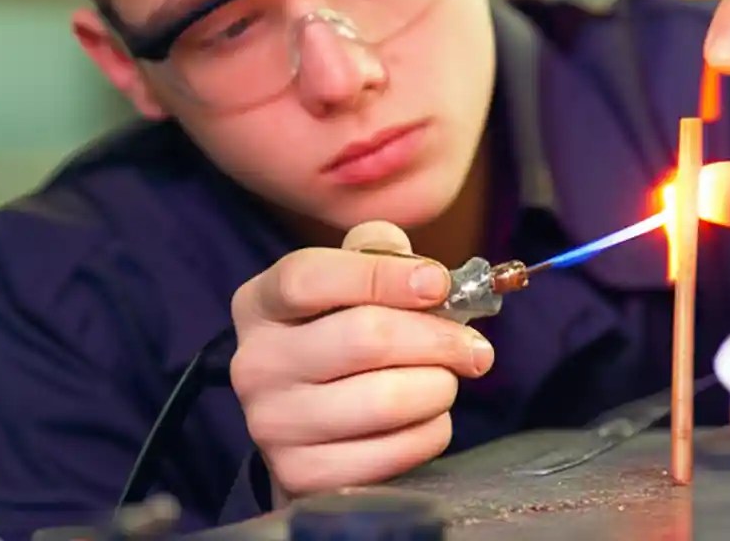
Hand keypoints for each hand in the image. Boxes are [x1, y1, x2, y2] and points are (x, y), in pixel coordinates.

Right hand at [230, 221, 495, 500]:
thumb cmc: (344, 340)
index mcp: (260, 303)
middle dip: (438, 338)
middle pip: (364, 337)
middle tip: (474, 346)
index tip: (439, 283)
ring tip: (446, 381)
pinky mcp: (304, 475)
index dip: (383, 275)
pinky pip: (396, 451)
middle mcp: (255, 364)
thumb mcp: (351, 283)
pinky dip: (430, 431)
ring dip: (439, 387)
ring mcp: (274, 426)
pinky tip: (427, 419)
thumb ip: (382, 254)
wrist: (314, 430)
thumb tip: (427, 275)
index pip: (310, 278)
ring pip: (387, 399)